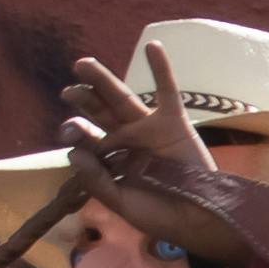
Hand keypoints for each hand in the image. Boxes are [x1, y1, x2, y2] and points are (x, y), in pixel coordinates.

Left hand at [59, 44, 253, 267]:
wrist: (199, 219)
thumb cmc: (160, 215)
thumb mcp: (121, 204)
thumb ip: (96, 181)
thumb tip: (73, 151)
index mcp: (111, 158)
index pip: (86, 137)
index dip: (74, 130)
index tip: (69, 132)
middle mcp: (127, 138)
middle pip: (99, 111)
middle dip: (82, 99)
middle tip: (69, 92)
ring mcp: (149, 128)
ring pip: (123, 97)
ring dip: (103, 80)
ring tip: (82, 64)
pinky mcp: (174, 122)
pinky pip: (167, 91)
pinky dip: (161, 69)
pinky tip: (152, 47)